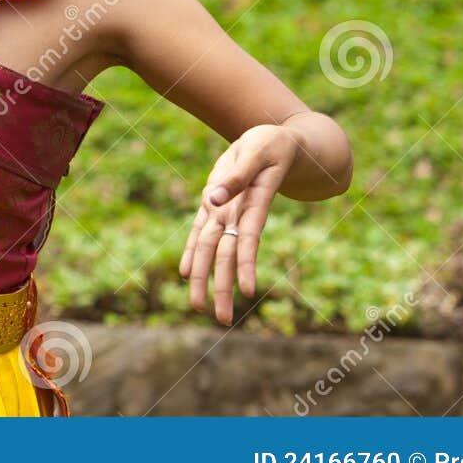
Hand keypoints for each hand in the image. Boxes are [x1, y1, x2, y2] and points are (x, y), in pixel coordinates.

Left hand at [178, 123, 298, 325]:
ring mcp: (228, 210)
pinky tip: (187, 274)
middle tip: (220, 319)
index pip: (248, 239)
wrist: (275, 142)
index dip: (246, 264)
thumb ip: (237, 175)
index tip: (247, 292)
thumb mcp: (256, 151)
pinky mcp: (217, 203)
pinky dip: (195, 251)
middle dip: (222, 286)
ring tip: (200, 308)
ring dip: (207, 278)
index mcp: (252, 202)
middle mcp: (239, 212)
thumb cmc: (271, 144)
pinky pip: (203, 231)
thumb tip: (212, 199)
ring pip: (214, 248)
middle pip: (228, 253)